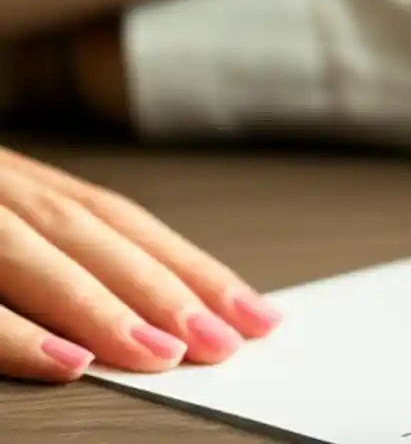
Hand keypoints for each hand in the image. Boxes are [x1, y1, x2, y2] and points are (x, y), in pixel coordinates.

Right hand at [0, 147, 280, 382]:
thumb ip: (42, 248)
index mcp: (14, 182)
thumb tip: (135, 302)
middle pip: (91, 234)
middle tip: (224, 341)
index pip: (116, 221)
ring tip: (164, 353)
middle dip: (165, 289)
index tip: (253, 312)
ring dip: (105, 307)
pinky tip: (69, 361)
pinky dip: (16, 333)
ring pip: (35, 253)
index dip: (187, 264)